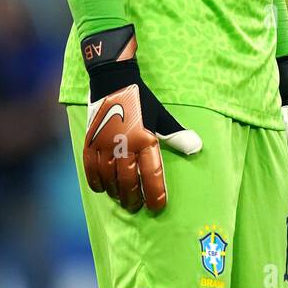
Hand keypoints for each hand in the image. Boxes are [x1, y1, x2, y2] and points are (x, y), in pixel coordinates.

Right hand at [82, 24, 200, 211]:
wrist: (113, 81)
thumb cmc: (141, 101)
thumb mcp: (162, 116)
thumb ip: (177, 135)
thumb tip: (197, 148)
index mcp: (144, 140)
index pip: (151, 174)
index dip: (155, 194)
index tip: (158, 206)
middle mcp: (124, 145)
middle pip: (128, 182)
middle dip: (134, 198)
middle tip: (138, 207)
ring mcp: (104, 145)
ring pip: (109, 178)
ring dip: (116, 193)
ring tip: (123, 201)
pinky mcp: (90, 142)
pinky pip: (90, 169)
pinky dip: (96, 182)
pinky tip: (102, 189)